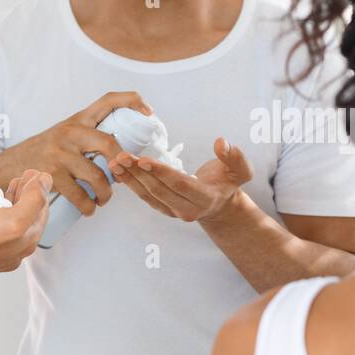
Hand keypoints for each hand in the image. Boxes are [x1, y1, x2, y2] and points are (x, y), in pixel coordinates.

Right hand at [0, 91, 152, 216]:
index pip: (107, 101)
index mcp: (77, 121)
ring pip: (99, 177)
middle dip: (123, 164)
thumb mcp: (64, 136)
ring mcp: (60, 153)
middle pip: (110, 144)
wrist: (7, 167)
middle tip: (122, 179)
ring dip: (106, 195)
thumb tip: (121, 155)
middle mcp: (70, 132)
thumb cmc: (43, 153)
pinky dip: (88, 207)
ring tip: (103, 201)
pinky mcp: (52, 174)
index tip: (149, 112)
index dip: (132, 101)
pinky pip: (81, 195)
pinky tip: (89, 209)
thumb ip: (88, 138)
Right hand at [0, 169, 51, 285]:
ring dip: (1, 198)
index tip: (33, 173)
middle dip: (22, 193)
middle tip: (21, 177)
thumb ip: (33, 200)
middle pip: (22, 212)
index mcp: (26, 239)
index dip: (38, 188)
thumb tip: (45, 180)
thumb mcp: (13, 219)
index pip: (40, 209)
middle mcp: (11, 243)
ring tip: (2, 186)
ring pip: (0, 215)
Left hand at [108, 137, 252, 222]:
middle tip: (121, 156)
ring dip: (130, 179)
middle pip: (159, 191)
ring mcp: (174, 212)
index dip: (161, 173)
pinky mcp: (164, 209)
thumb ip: (234, 156)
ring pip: (148, 196)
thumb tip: (221, 142)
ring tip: (114, 162)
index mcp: (206, 199)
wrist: (220, 204)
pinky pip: (145, 197)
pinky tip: (118, 171)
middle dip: (139, 174)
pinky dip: (131, 184)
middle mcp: (188, 210)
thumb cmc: (228, 182)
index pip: (180, 185)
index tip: (143, 159)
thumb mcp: (240, 170)